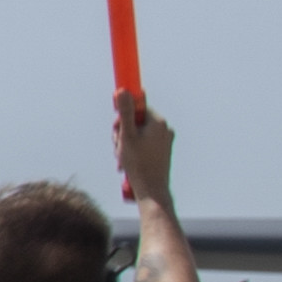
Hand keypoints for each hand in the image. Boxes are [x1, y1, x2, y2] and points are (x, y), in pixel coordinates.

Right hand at [115, 91, 176, 214]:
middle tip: (119, 147)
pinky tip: (128, 163)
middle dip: (122, 133)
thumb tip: (122, 90)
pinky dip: (133, 150)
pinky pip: (143, 143)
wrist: (152, 190)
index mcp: (158, 122)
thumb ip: (124, 112)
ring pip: (138, 133)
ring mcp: (164, 140)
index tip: (116, 126)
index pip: (137, 107)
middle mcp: (165, 129)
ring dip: (125, 143)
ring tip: (123, 158)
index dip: (123, 117)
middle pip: (136, 121)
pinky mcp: (162, 151)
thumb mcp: (127, 136)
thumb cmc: (139, 164)